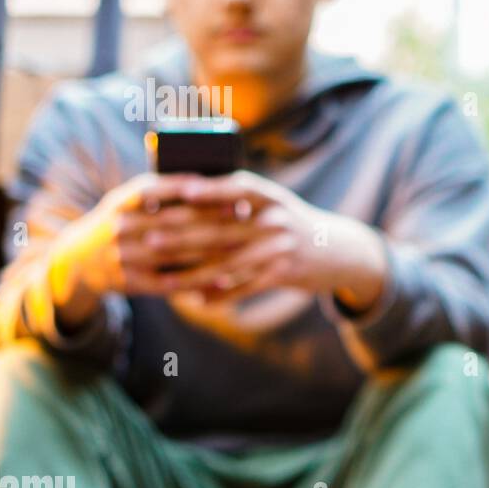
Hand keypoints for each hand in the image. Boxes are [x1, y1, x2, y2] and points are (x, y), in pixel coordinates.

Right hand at [48, 173, 241, 325]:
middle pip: (171, 222)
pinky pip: (170, 283)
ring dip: (210, 249)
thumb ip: (161, 194)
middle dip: (209, 217)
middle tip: (241, 213)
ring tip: (240, 243)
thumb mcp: (128, 203)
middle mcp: (119, 228)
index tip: (217, 185)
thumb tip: (209, 181)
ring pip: (174, 253)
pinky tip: (224, 278)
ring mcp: (123, 257)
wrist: (79, 260)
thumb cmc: (122, 222)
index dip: (185, 188)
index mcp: (120, 202)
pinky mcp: (131, 282)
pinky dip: (198, 280)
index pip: (153, 190)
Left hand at [155, 171, 388, 307]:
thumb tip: (189, 196)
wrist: (340, 252)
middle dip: (181, 236)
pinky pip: (246, 286)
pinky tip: (198, 300)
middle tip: (149, 239)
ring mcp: (281, 249)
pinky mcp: (284, 274)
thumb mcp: (276, 205)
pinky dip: (221, 294)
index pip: (238, 187)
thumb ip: (241, 201)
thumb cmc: (295, 224)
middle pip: (222, 229)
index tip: (182, 188)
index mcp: (272, 197)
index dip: (211, 188)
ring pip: (228, 263)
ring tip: (164, 280)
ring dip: (193, 274)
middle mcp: (277, 221)